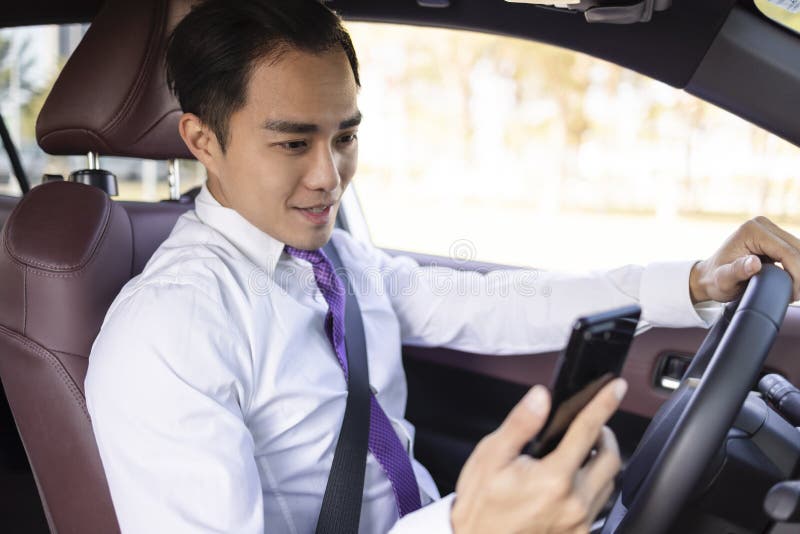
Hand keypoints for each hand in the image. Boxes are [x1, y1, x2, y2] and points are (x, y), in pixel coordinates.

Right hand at [451, 379, 626, 533]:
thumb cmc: (481, 504)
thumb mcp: (490, 456)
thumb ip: (520, 425)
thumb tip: (541, 397)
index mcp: (554, 479)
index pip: (587, 431)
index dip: (603, 404)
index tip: (616, 387)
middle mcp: (574, 504)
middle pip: (611, 459)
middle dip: (605, 435)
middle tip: (592, 425)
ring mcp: (579, 525)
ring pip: (608, 484)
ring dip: (601, 463)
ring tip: (582, 453)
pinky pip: (599, 507)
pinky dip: (593, 488)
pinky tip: (573, 483)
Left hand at [690, 216, 799, 303]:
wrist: (709, 276)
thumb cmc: (715, 279)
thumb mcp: (723, 280)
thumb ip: (737, 271)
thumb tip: (755, 262)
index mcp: (752, 231)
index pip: (787, 252)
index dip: (796, 274)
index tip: (794, 294)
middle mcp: (762, 225)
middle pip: (797, 249)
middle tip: (795, 295)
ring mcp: (769, 230)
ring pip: (799, 250)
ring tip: (794, 291)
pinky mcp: (774, 238)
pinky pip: (794, 252)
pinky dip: (797, 267)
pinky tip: (793, 282)